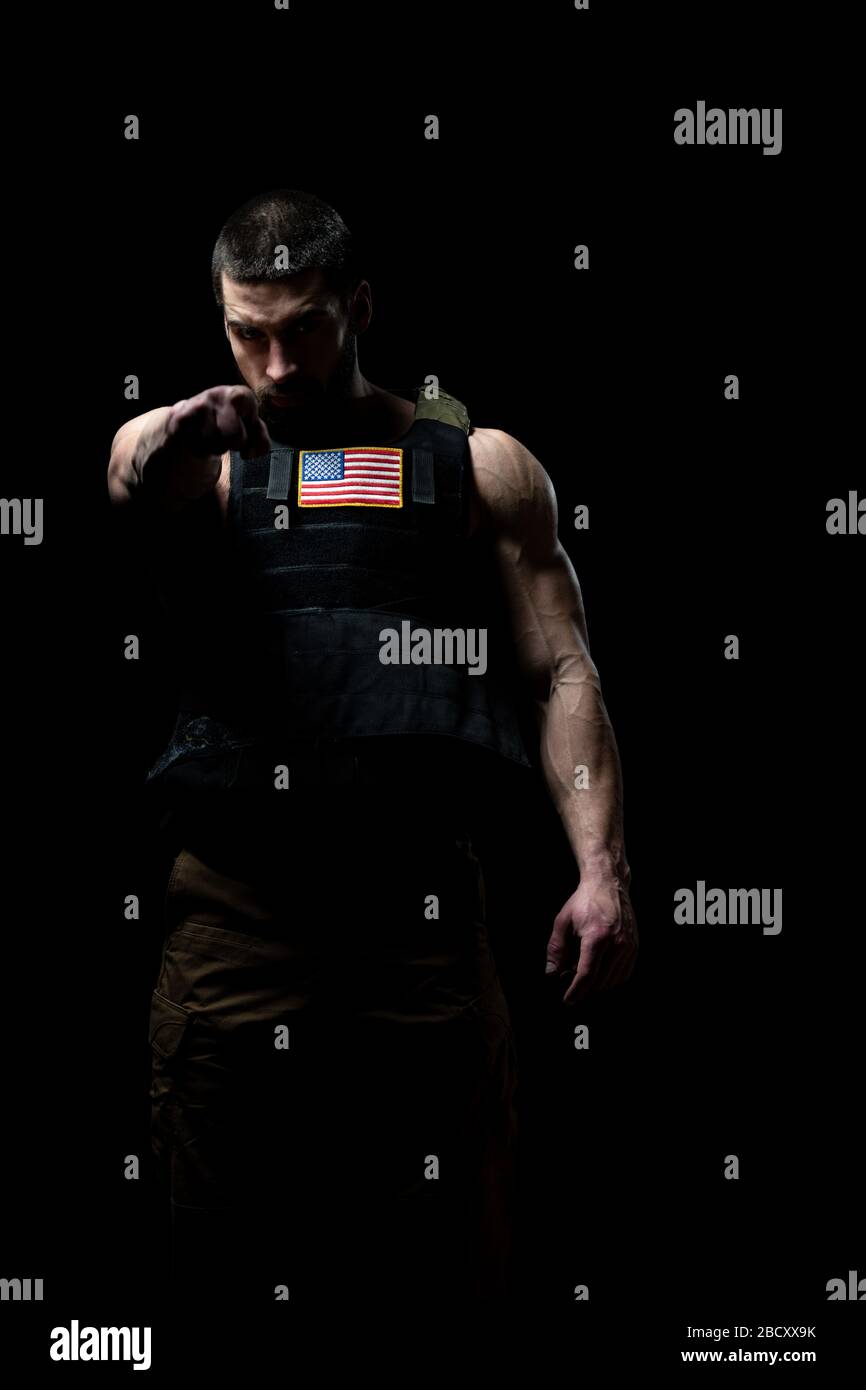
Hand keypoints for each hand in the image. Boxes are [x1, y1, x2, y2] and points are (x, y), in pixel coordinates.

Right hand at [162, 385, 271, 461]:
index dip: (249, 438)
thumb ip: (261, 441)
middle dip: (232, 444)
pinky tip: (197, 438)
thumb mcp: (250, 428)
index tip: (243, 431)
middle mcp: (219, 395)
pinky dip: (199, 450)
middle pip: (234, 438)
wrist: (191, 415)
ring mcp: (198, 405)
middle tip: (225, 436)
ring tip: (211, 436)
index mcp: (240, 395)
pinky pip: (196, 447)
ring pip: (214, 445)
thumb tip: (250, 453)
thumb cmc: (228, 422)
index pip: (254, 428)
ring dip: (213, 448)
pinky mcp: (180, 417)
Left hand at [545, 872, 637, 1004]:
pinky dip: (611, 978)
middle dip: (583, 986)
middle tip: (570, 975)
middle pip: (600, 981)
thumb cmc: (583, 902)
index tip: (568, 1000)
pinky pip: (624, 974)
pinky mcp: (635, 946)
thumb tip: (551, 974)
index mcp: (597, 937)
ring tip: (584, 968)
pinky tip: (600, 970)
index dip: (576, 991)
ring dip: (597, 983)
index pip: (587, 974)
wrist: (608, 884)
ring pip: (613, 981)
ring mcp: (629, 945)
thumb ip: (556, 950)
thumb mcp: (563, 922)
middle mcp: (617, 943)